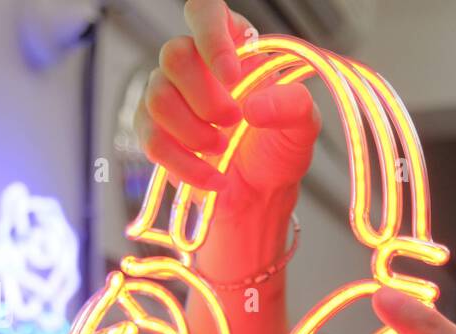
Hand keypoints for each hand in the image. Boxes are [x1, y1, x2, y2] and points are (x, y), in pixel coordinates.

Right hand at [135, 0, 321, 216]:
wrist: (260, 193)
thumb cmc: (278, 148)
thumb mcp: (303, 126)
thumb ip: (292, 106)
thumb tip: (252, 107)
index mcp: (232, 45)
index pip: (204, 10)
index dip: (211, 38)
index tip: (231, 77)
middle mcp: (195, 62)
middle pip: (174, 55)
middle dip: (206, 99)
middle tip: (233, 122)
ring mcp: (168, 94)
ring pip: (157, 97)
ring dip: (194, 133)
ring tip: (222, 149)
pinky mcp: (153, 129)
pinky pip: (152, 139)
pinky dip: (185, 164)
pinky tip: (212, 177)